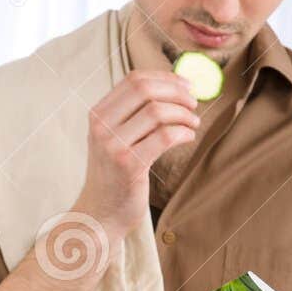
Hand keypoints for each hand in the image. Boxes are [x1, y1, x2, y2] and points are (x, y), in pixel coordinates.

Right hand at [74, 70, 199, 240]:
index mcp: (98, 114)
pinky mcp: (129, 165)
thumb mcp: (113, 138)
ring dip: (184, 114)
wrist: (100, 212)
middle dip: (177, 93)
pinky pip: (164, 137)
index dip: (165, 78)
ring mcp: (113, 146)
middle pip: (145, 90)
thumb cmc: (114, 174)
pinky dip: (183, 133)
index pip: (134, 79)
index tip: (186, 85)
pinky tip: (188, 137)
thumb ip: (133, 114)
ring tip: (193, 124)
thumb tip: (174, 87)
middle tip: (193, 103)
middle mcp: (101, 126)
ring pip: (157, 112)